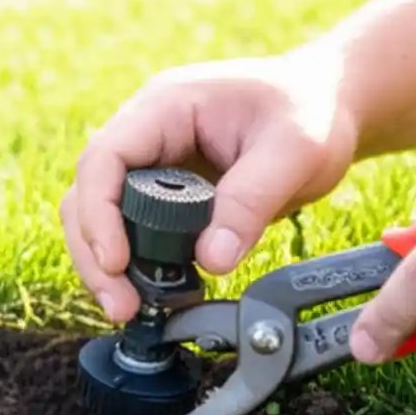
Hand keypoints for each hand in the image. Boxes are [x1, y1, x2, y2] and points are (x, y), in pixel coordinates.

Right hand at [61, 50, 357, 322]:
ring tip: (129, 309)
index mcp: (166, 106)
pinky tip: (151, 295)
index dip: (99, 213)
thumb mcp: (294, 151)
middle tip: (121, 305)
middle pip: (88, 193)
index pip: (104, 157)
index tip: (117, 262)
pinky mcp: (166, 192)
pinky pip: (131, 229)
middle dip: (95, 252)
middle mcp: (147, 132)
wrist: (328, 105)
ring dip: (105, 264)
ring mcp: (152, 161)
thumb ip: (250, 202)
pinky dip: (134, 264)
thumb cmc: (311, 111)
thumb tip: (209, 261)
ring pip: (99, 215)